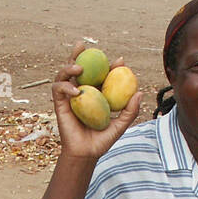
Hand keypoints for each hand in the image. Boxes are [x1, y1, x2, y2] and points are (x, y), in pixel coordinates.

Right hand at [52, 42, 142, 160]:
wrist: (86, 154)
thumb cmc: (102, 140)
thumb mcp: (121, 125)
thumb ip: (130, 111)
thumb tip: (139, 92)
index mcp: (95, 93)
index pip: (100, 74)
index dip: (108, 65)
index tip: (120, 61)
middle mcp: (81, 92)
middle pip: (78, 67)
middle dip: (78, 53)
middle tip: (83, 45)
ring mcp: (69, 97)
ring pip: (64, 74)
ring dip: (68, 66)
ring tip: (78, 67)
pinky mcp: (60, 105)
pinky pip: (58, 89)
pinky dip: (65, 86)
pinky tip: (76, 91)